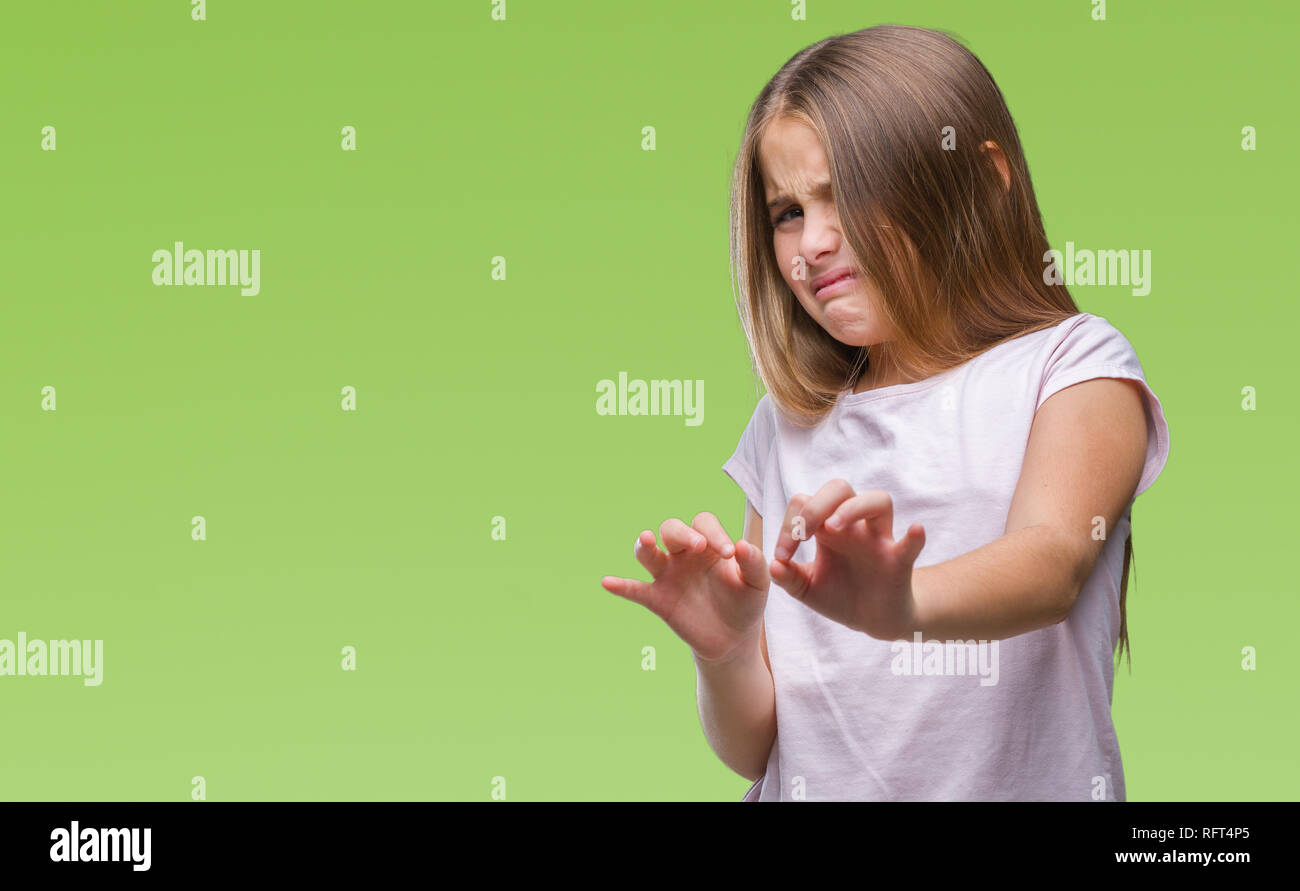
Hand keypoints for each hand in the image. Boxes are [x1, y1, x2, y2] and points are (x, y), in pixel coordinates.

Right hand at [601, 512, 769, 663]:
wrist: (733, 639)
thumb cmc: (746, 603)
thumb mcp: (758, 585)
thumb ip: (754, 564)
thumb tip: (742, 546)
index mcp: (709, 544)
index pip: (703, 524)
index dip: (714, 533)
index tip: (729, 553)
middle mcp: (684, 555)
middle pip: (672, 529)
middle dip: (682, 533)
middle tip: (697, 545)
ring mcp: (668, 575)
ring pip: (648, 553)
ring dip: (645, 545)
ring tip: (646, 540)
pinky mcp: (657, 599)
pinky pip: (635, 590)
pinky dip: (621, 586)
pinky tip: (607, 582)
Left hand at [769, 479, 925, 639]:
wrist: (872, 619)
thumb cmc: (839, 595)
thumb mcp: (806, 588)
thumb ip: (787, 577)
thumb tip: (772, 566)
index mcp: (826, 527)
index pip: (805, 503)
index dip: (789, 524)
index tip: (782, 556)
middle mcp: (853, 525)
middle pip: (840, 488)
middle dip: (817, 505)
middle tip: (804, 533)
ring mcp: (879, 539)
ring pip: (878, 500)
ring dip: (854, 507)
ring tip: (834, 526)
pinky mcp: (899, 562)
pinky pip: (910, 544)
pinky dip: (913, 538)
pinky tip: (914, 530)